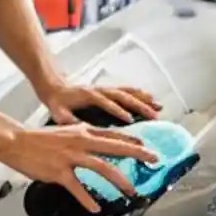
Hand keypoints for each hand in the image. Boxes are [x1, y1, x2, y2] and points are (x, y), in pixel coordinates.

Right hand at [0, 125, 158, 212]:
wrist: (17, 142)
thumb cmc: (42, 138)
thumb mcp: (69, 130)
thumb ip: (87, 135)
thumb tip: (103, 139)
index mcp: (85, 131)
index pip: (114, 135)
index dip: (133, 140)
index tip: (147, 146)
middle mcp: (82, 142)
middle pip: (116, 148)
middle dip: (138, 154)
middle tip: (154, 160)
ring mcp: (71, 157)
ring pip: (102, 168)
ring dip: (119, 181)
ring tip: (130, 191)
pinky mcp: (59, 172)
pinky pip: (77, 188)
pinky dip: (87, 199)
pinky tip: (96, 208)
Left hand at [40, 82, 160, 124]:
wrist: (56, 87)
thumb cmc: (57, 102)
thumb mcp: (57, 112)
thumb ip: (68, 120)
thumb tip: (78, 128)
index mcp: (89, 95)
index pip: (107, 103)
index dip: (118, 111)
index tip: (130, 120)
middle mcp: (101, 90)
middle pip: (124, 96)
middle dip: (140, 106)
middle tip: (154, 116)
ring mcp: (107, 89)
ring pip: (129, 92)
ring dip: (145, 99)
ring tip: (159, 107)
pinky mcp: (109, 90)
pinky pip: (128, 90)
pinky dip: (141, 94)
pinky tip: (151, 99)